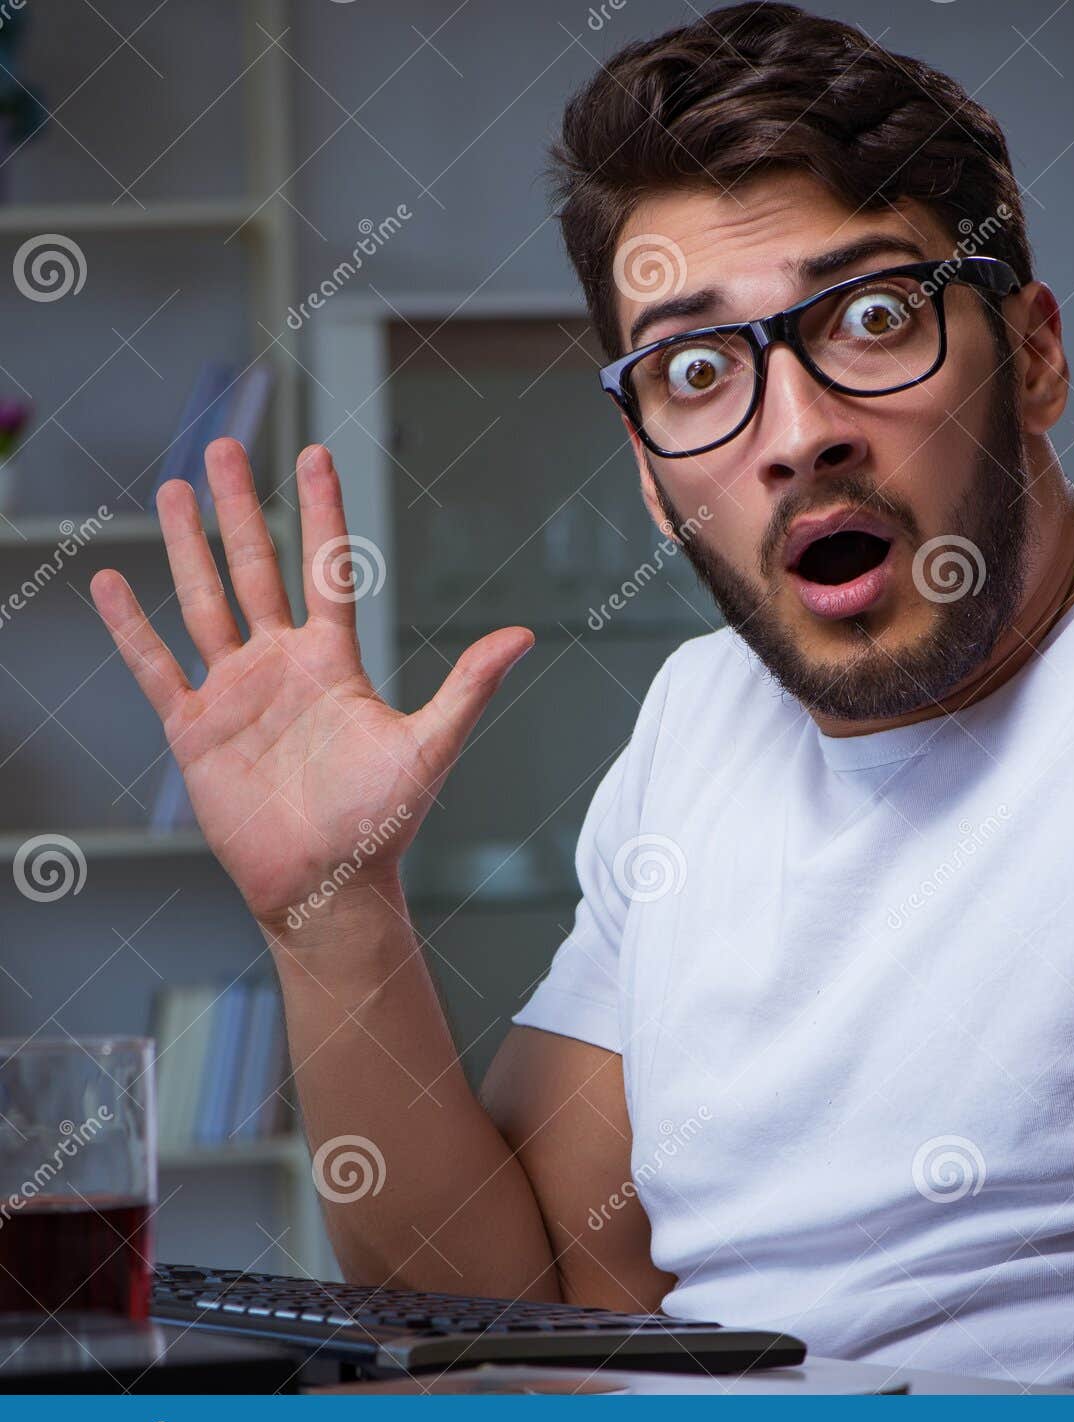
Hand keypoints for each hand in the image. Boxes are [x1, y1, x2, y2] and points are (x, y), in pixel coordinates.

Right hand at [91, 439, 533, 928]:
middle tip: (222, 447)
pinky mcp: (194, 729)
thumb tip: (524, 635)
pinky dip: (132, 627)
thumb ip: (470, 686)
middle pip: (255, 568)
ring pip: (203, 602)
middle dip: (239, 507)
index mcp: (334, 662)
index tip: (316, 455)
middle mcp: (281, 665)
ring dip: (187, 548)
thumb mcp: (430, 745)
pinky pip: (156, 667)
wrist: (327, 884)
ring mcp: (235, 693)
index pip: (325, 568)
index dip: (320, 511)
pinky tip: (111, 581)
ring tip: (172, 491)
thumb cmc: (382, 823)